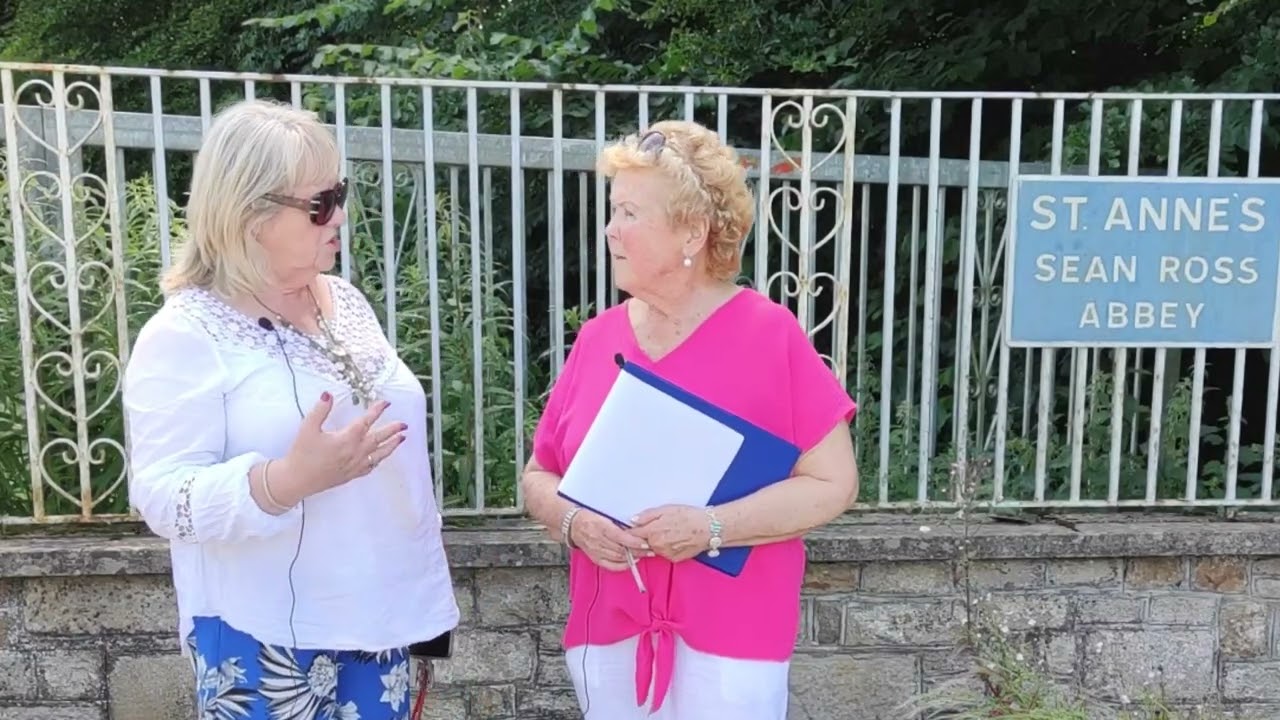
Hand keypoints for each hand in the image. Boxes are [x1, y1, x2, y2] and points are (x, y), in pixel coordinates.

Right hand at [275, 393, 405, 501]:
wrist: (296, 480)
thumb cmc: (302, 454)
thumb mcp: (308, 428)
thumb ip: (320, 410)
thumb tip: (328, 395)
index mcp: (347, 439)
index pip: (366, 421)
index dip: (377, 410)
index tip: (386, 403)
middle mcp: (355, 452)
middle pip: (379, 438)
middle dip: (392, 430)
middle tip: (404, 424)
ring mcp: (355, 465)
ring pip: (379, 454)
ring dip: (392, 445)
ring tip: (401, 439)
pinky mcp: (351, 475)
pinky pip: (370, 467)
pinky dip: (378, 460)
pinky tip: (380, 458)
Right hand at [569, 510, 649, 572]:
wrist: (573, 525)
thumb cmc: (590, 517)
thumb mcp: (605, 516)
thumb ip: (619, 524)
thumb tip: (636, 529)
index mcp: (602, 527)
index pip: (621, 537)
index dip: (635, 542)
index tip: (646, 542)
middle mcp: (598, 540)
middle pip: (622, 549)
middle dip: (638, 551)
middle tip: (651, 550)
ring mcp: (596, 551)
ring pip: (618, 558)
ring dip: (633, 558)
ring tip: (644, 555)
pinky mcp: (595, 558)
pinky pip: (610, 566)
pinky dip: (622, 566)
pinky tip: (631, 562)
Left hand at [631, 505, 710, 562]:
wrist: (708, 528)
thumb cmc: (688, 516)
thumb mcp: (666, 509)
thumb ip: (647, 516)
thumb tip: (632, 520)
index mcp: (652, 532)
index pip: (632, 535)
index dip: (629, 531)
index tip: (628, 528)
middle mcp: (656, 546)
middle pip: (641, 543)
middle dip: (643, 536)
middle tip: (654, 527)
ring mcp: (665, 554)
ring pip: (653, 548)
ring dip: (655, 542)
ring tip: (668, 531)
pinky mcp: (673, 559)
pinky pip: (664, 553)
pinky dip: (665, 547)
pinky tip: (674, 539)